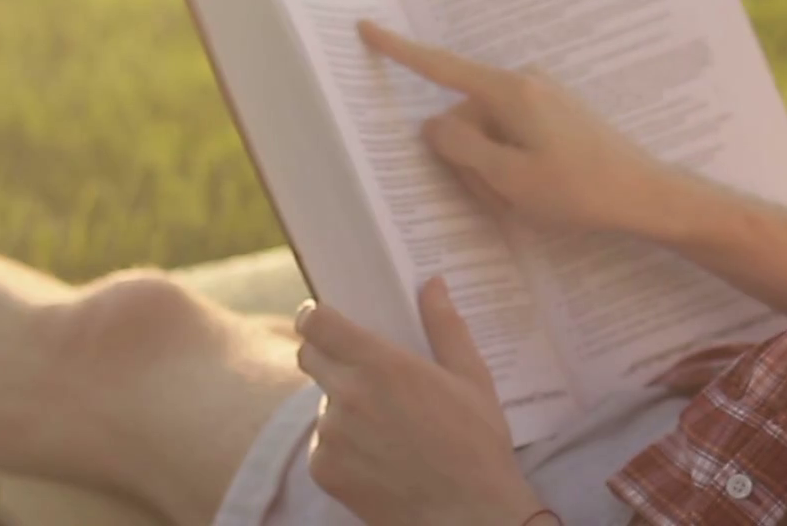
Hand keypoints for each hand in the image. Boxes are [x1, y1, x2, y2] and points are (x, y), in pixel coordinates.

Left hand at [295, 278, 545, 525]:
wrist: (467, 514)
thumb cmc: (477, 443)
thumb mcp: (471, 377)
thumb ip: (445, 326)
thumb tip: (432, 284)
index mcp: (381, 364)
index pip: (316, 323)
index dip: (314, 316)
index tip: (322, 318)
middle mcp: (347, 395)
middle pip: (310, 357)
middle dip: (328, 355)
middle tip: (362, 369)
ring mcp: (332, 435)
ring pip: (322, 403)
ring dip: (342, 404)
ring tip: (387, 424)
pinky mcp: (325, 470)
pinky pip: (323, 443)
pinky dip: (343, 444)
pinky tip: (380, 454)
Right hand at [358, 21, 678, 235]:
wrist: (645, 194)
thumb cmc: (577, 189)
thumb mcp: (507, 178)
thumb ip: (460, 147)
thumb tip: (432, 124)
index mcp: (508, 90)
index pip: (440, 66)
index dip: (399, 50)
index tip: (365, 27)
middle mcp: (524, 82)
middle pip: (464, 115)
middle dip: (467, 158)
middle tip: (501, 198)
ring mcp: (543, 95)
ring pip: (488, 132)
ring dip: (492, 169)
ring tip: (526, 200)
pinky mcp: (556, 113)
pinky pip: (513, 136)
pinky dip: (512, 166)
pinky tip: (540, 192)